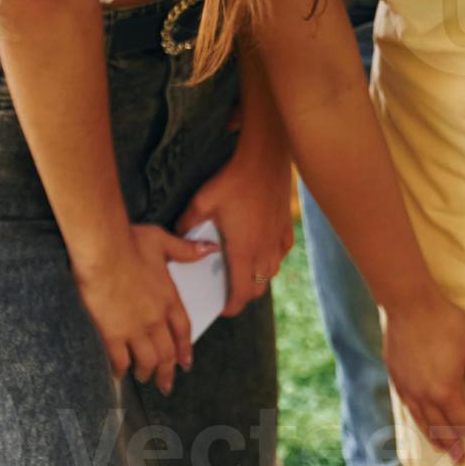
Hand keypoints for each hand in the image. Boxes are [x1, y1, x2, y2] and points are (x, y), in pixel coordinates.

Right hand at [71, 222, 213, 392]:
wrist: (103, 251)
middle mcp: (156, 318)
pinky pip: (120, 359)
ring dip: (147, 372)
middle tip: (166, 384)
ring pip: (146, 360)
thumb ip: (187, 250)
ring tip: (144, 377)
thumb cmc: (130, 242)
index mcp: (169, 298)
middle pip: (166, 352)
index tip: (186, 362)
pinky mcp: (112, 333)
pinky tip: (119, 373)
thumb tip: (211, 248)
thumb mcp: (163, 241)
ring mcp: (135, 328)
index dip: (185, 349)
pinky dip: (121, 368)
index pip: (183, 330)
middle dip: (167, 370)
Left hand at [176, 143, 295, 311]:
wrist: (266, 157)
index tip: (220, 308)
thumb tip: (178, 235)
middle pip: (256, 289)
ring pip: (270, 272)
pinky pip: (281, 252)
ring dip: (257, 277)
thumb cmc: (233, 180)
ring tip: (242, 271)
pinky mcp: (286, 226)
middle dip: (242, 295)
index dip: (230, 308)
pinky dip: (271, 258)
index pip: (240, 295)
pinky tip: (262, 248)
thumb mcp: (201, 203)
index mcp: (243, 253)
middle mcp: (264, 252)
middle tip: (227, 290)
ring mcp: (278, 240)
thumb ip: (187, 224)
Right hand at [383, 291, 464, 465]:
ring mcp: (408, 389)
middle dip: (455, 446)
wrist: (409, 306)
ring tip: (442, 450)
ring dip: (434, 438)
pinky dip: (417, 421)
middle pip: (442, 428)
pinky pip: (409, 409)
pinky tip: (421, 422)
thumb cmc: (446, 323)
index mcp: (446, 391)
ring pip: (423, 422)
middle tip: (461, 461)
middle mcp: (425, 396)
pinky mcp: (397, 379)